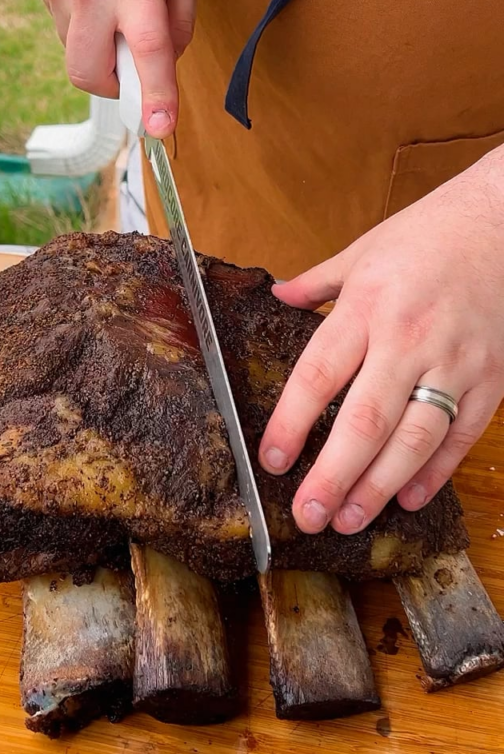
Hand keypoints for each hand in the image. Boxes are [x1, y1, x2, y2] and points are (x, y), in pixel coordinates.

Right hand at [33, 0, 195, 136]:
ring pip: (76, 55)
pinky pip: (65, 30)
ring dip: (100, 49)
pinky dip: (87, 28)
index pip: (146, 49)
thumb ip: (179, 25)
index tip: (159, 127)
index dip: (154, 94)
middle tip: (132, 67)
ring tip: (116, 7)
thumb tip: (163, 70)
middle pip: (89, 73)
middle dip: (112, 85)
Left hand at [259, 146, 503, 534]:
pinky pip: (461, 436)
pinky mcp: (492, 378)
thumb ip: (319, 282)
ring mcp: (455, 362)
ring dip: (378, 486)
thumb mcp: (365, 248)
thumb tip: (277, 295)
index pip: (320, 374)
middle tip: (308, 515)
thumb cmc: (431, 232)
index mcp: (368, 305)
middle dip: (333, 475)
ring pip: (414, 439)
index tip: (272, 460)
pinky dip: (435, 472)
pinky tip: (407, 499)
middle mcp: (409, 338)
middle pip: (365, 420)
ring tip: (349, 520)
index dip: (292, 422)